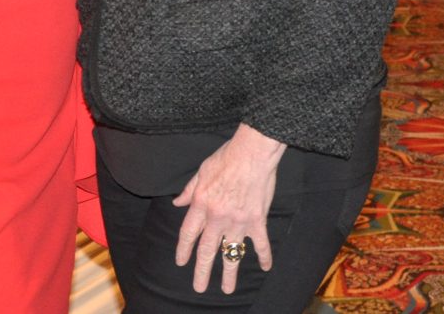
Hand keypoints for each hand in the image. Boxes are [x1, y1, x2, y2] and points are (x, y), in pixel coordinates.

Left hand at [172, 124, 284, 293]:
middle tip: (198, 288)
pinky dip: (264, 256)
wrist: (252, 152)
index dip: (183, 249)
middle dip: (201, 271)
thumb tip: (178, 203)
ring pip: (231, 253)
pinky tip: (266, 267)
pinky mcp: (257, 220)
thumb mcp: (201, 171)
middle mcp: (217, 217)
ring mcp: (238, 221)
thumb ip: (189, 190)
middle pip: (207, 250)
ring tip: (227, 289)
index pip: (188, 233)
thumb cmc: (226, 158)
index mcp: (201, 204)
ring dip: (229, 273)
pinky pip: (261, 243)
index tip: (181, 262)